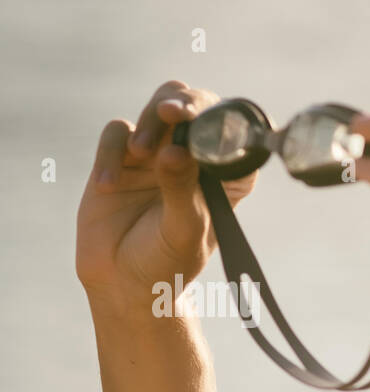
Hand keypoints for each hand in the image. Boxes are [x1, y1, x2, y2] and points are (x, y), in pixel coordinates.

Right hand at [75, 80, 256, 312]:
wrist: (124, 284)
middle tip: (172, 113)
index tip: (206, 124)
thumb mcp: (183, 230)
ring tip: (141, 153)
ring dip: (150, 123)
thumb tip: (177, 150)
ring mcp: (157, 154)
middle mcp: (195, 160)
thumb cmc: (168, 263)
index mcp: (226, 177)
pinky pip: (117, 134)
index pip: (233, 136)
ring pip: (156, 109)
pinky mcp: (120, 158)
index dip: (223, 120)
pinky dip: (111, 153)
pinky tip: (109, 187)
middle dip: (185, 103)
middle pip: (195, 107)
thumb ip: (182, 190)